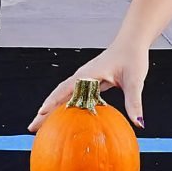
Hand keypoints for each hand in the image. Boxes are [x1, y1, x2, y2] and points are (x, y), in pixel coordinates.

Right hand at [29, 45, 148, 133]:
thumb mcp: (135, 81)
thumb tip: (139, 124)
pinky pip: (72, 96)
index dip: (53, 103)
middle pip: (58, 96)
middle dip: (44, 112)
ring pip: (62, 96)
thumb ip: (135, 103)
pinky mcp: (88, 81)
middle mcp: (82, 76)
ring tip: (40, 125)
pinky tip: (62, 118)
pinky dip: (63, 107)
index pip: (66, 90)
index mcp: (89, 74)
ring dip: (51, 110)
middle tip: (32, 128)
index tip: (41, 114)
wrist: (132, 42)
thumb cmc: (133, 57)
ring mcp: (83, 79)